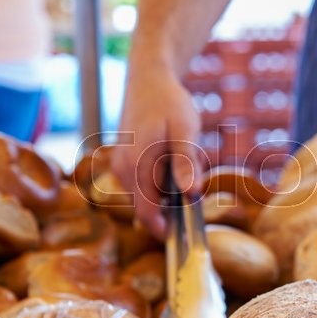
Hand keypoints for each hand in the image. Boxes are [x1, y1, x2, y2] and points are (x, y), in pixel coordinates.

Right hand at [112, 63, 202, 238]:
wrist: (149, 80)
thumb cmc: (170, 103)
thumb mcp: (186, 130)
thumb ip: (186, 163)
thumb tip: (190, 195)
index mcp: (136, 165)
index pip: (147, 214)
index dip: (166, 230)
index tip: (187, 237)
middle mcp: (122, 170)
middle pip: (149, 208)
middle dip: (175, 205)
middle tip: (196, 173)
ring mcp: (120, 167)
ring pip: (149, 196)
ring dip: (171, 190)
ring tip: (188, 156)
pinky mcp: (123, 164)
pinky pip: (145, 185)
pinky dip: (163, 180)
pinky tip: (175, 157)